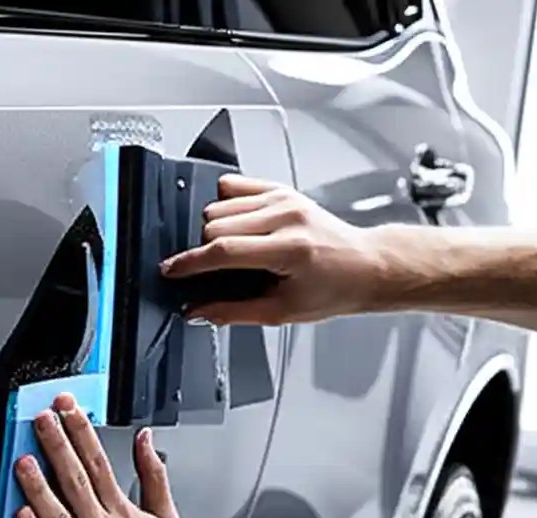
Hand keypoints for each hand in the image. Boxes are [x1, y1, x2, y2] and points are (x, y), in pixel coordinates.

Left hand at [12, 392, 206, 517]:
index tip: (67, 409)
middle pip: (76, 481)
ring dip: (38, 487)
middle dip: (56, 446)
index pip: (98, 463)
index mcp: (124, 515)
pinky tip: (21, 516)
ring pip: (57, 516)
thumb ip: (153, 475)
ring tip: (23, 461)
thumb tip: (145, 439)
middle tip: (41, 420)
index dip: (80, 432)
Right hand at [160, 174, 388, 324]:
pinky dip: (226, 204)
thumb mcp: (282, 312)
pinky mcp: (283, 189)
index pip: (224, 250)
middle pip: (214, 225)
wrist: (364, 266)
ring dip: (216, 228)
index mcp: (289, 250)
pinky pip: (233, 185)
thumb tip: (197, 312)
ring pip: (219, 205)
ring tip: (237, 249)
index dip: (190, 263)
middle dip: (206, 249)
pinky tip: (237, 223)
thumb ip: (233, 313)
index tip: (172, 269)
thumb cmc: (332, 289)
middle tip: (220, 269)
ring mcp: (285, 199)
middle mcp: (286, 217)